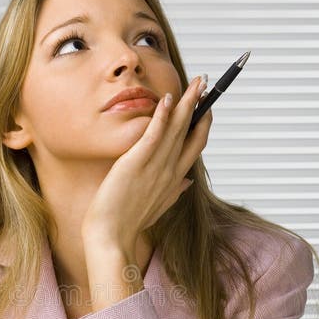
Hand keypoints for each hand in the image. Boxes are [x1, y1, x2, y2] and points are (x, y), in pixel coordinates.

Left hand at [81, 76, 212, 253]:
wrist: (111, 237)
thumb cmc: (129, 223)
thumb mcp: (157, 207)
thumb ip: (174, 192)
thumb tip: (187, 182)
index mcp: (175, 179)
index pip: (194, 146)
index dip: (202, 124)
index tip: (206, 108)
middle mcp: (170, 170)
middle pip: (191, 131)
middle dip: (200, 104)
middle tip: (206, 82)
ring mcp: (155, 166)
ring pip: (177, 128)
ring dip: (188, 102)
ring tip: (197, 81)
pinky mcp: (137, 163)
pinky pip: (154, 134)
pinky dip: (163, 116)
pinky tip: (168, 98)